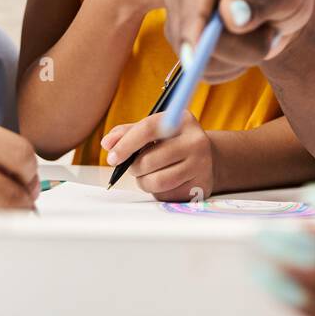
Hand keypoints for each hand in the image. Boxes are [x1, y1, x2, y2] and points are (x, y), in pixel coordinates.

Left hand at [101, 110, 216, 201]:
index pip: (148, 130)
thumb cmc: (173, 142)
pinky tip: (163, 182)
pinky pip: (167, 195)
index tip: (112, 157)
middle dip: (133, 167)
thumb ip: (128, 133)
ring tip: (145, 175)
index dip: (125, 145)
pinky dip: (157, 191)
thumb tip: (107, 144)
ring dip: (143, 182)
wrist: (207, 158)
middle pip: (150, 160)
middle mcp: (196, 141)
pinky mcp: (201, 186)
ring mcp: (201, 165)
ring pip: (157, 181)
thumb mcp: (154, 129)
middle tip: (132, 167)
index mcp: (182, 120)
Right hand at [163, 0, 314, 83]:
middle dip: (235, 46)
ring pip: (196, 53)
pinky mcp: (180, 36)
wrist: (278, 7)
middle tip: (270, 38)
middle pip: (191, 26)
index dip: (192, 22)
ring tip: (258, 35)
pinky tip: (244, 48)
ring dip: (236, 56)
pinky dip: (229, 66)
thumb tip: (230, 15)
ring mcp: (179, 9)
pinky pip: (202, 67)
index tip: (195, 54)